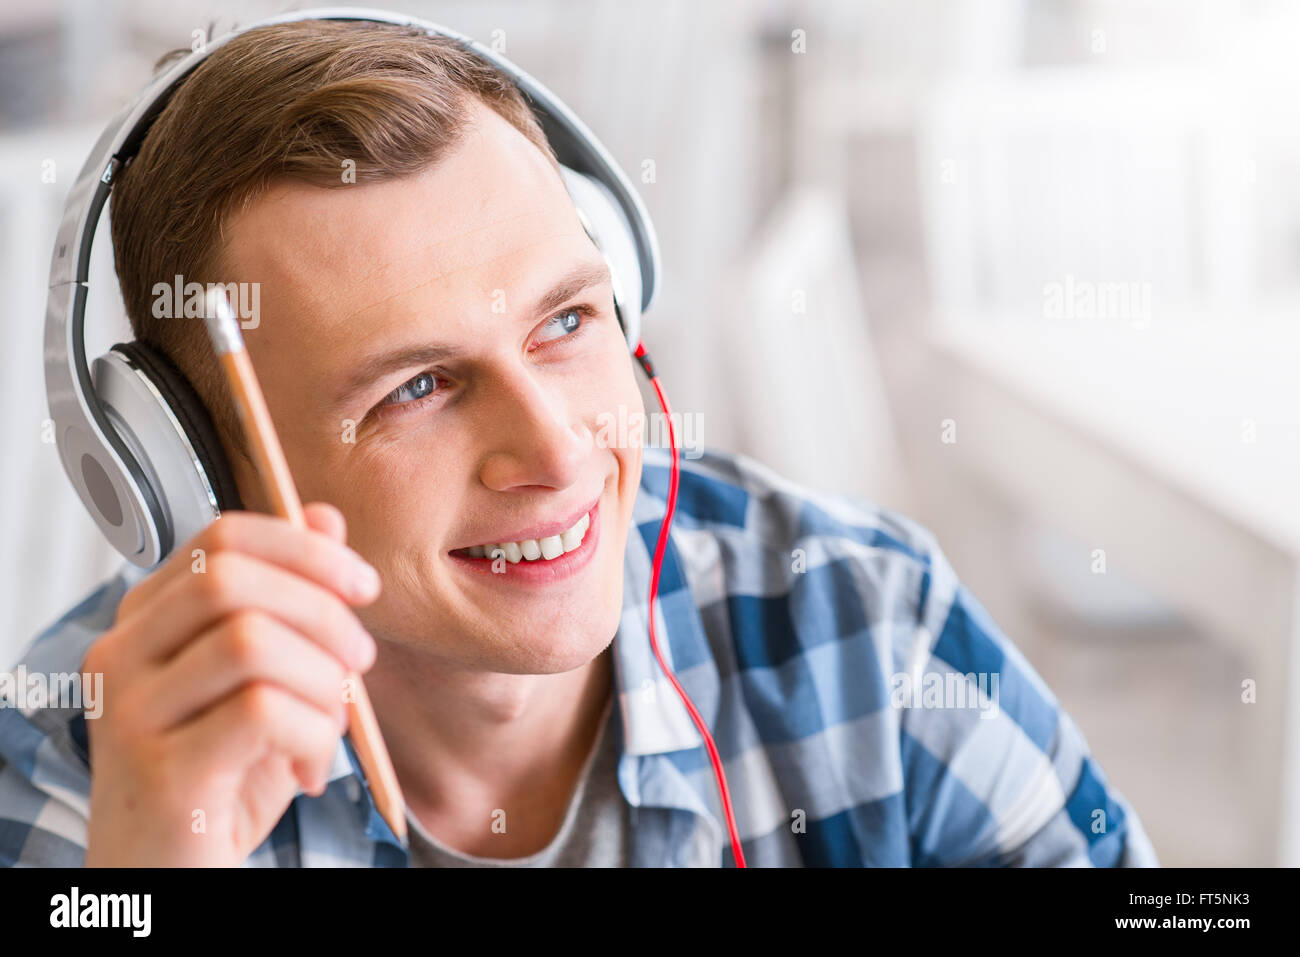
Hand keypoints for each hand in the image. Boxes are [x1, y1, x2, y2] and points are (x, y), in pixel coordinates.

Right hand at [82, 503, 379, 866]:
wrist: (171, 878)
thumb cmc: (222, 777)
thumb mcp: (266, 681)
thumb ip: (291, 600)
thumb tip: (325, 517)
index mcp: (145, 621)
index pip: (222, 538)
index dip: (306, 550)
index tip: (363, 586)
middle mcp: (120, 655)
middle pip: (231, 578)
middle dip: (323, 613)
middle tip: (357, 664)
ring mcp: (129, 713)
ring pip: (251, 641)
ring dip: (322, 682)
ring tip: (330, 728)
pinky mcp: (159, 771)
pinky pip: (261, 711)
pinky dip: (313, 736)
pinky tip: (309, 772)